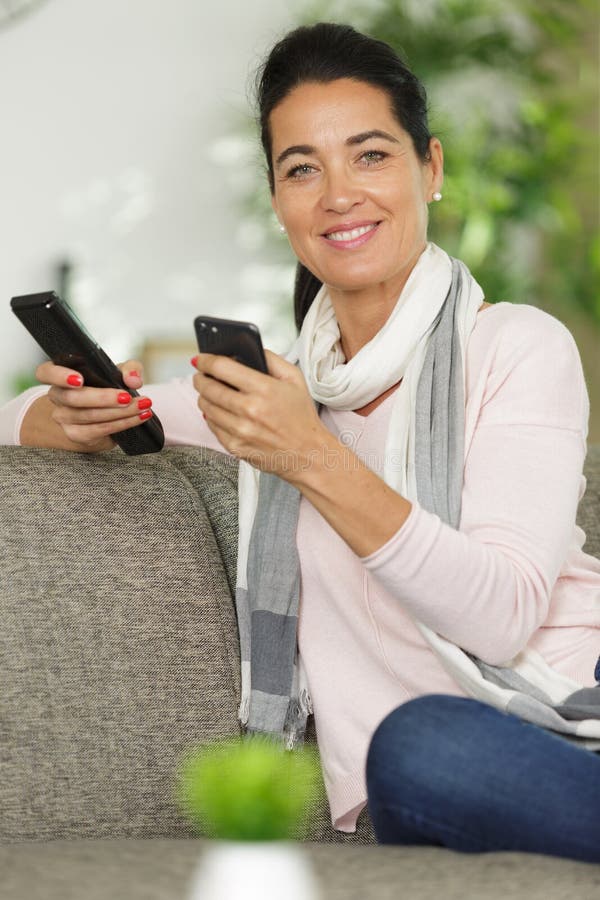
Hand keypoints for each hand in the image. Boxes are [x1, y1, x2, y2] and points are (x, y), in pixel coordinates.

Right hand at [35, 359, 152, 451]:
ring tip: (142, 406)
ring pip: (89, 416)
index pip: (46, 373)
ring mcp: (64, 418)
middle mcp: (57, 397)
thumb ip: (129, 369)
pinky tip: (138, 417)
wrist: (104, 415)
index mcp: (60, 376)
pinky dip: (123, 423)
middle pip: (74, 398)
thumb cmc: (107, 386)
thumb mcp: (119, 372)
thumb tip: (133, 380)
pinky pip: (99, 430)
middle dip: (103, 398)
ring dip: (120, 412)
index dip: (58, 375)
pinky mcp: (77, 434)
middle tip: (127, 396)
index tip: (79, 379)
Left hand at [192, 349, 327, 481]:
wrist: (308, 455)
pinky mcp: (235, 447)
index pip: (222, 368)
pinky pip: (212, 426)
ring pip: (206, 407)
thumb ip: (271, 359)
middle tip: (201, 375)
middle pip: (208, 388)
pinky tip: (218, 411)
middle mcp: (249, 410)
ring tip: (209, 392)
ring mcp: (240, 431)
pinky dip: (211, 416)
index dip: (205, 361)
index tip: (200, 359)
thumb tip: (247, 349)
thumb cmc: (302, 417)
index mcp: (264, 389)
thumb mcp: (295, 379)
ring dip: (204, 397)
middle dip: (200, 378)